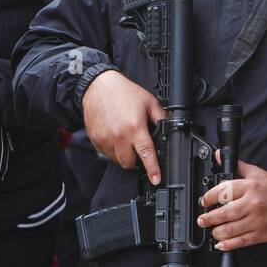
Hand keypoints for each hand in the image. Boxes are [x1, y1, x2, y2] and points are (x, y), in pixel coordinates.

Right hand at [81, 69, 165, 183]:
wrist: (98, 87)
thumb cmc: (123, 92)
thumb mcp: (149, 101)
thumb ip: (161, 117)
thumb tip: (170, 128)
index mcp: (135, 127)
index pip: (146, 154)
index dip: (153, 169)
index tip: (156, 179)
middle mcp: (119, 136)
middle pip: (129, 163)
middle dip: (136, 160)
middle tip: (137, 146)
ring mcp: (105, 140)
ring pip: (117, 160)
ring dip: (123, 155)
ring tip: (125, 138)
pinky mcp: (96, 140)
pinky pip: (106, 154)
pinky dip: (112, 150)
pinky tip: (114, 135)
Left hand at [197, 159, 266, 250]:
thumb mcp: (256, 173)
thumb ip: (237, 166)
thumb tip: (218, 156)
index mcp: (250, 187)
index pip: (223, 192)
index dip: (209, 198)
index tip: (204, 202)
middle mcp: (252, 204)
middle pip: (224, 213)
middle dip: (208, 218)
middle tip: (202, 220)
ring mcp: (256, 221)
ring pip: (230, 230)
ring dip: (216, 232)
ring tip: (212, 230)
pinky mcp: (261, 234)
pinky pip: (240, 241)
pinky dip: (228, 245)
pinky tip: (221, 244)